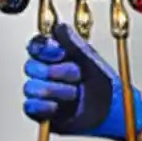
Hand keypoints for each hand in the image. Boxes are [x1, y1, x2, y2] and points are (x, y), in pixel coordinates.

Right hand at [23, 22, 141, 140]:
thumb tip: (60, 28)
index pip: (36, 46)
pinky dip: (44, 106)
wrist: (111, 113)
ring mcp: (43, 93)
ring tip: (74, 94)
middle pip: (31, 66)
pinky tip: (57, 106)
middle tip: (76, 75)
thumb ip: (73, 44)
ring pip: (30, 87)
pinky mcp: (41, 112)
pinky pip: (30, 106)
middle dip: (54, 71)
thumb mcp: (91, 60)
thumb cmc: (105, 87)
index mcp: (56, 57)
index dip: (44, 48)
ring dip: (54, 90)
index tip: (60, 52)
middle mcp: (47, 74)